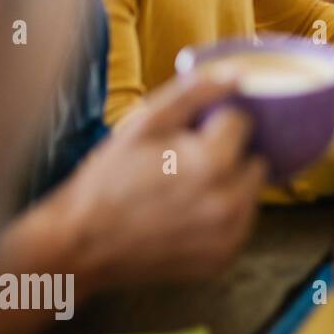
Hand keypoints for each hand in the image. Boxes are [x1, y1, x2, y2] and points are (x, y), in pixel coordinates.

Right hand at [51, 74, 266, 293]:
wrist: (79, 244)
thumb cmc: (107, 179)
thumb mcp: (144, 124)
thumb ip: (195, 94)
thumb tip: (240, 75)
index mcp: (214, 163)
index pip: (242, 124)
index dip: (213, 125)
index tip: (185, 138)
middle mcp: (231, 202)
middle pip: (253, 159)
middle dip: (228, 156)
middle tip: (183, 165)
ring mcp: (230, 236)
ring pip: (250, 193)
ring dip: (229, 187)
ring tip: (182, 191)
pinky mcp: (224, 259)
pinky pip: (240, 225)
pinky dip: (222, 218)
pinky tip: (185, 217)